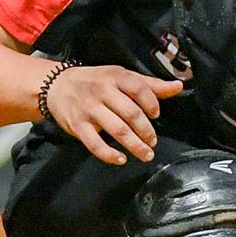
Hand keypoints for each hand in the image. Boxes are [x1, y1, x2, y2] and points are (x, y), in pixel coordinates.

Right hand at [44, 65, 185, 165]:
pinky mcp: (78, 125)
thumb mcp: (121, 77)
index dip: (152, 104)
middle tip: (153, 141)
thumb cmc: (96, 82)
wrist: (57, 85)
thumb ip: (150, 85)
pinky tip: (121, 159)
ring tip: (146, 154)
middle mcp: (102, 91)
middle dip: (146, 131)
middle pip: (130, 113)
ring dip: (135, 145)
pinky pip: (94, 143)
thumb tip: (178, 86)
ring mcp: (89, 109)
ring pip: (117, 130)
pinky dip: (109, 154)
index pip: (139, 89)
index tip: (156, 115)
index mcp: (115, 77)